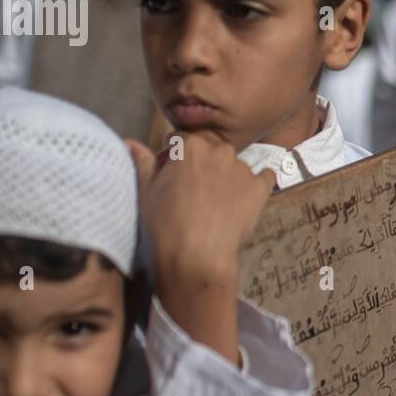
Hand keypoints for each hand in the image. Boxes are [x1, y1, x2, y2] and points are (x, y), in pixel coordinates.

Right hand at [127, 134, 276, 363]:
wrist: (196, 255)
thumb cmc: (165, 222)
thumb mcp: (147, 190)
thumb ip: (143, 162)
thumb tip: (131, 142)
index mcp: (191, 145)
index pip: (183, 140)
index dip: (178, 156)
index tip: (175, 173)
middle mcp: (220, 150)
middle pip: (211, 150)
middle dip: (204, 164)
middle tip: (196, 191)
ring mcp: (242, 168)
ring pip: (235, 165)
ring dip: (228, 176)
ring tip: (218, 203)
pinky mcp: (260, 188)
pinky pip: (264, 177)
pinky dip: (257, 184)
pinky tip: (247, 198)